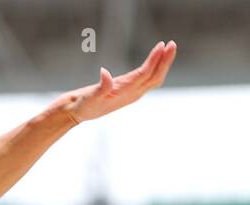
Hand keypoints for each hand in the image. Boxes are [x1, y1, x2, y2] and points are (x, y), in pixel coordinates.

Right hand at [56, 40, 177, 124]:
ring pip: (153, 79)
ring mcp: (131, 94)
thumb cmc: (82, 106)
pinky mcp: (128, 92)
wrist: (77, 113)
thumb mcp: (88, 97)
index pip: (144, 74)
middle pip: (154, 77)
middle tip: (172, 44)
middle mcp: (131, 94)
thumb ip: (99, 87)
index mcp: (124, 93)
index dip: (154, 60)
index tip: (161, 46)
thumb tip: (104, 73)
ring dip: (162, 64)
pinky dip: (155, 68)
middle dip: (165, 61)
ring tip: (168, 48)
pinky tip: (157, 60)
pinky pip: (147, 80)